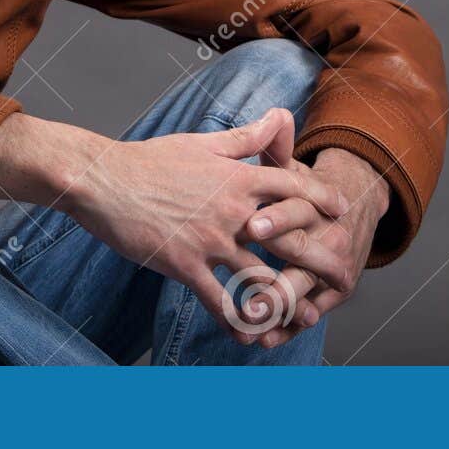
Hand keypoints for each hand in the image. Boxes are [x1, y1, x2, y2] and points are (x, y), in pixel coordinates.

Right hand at [59, 109, 350, 345]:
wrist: (104, 181)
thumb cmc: (151, 160)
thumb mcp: (202, 143)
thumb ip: (246, 137)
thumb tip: (280, 116)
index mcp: (237, 176)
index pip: (292, 186)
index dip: (322, 198)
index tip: (342, 210)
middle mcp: (231, 209)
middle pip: (288, 237)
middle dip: (319, 258)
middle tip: (343, 276)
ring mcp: (210, 240)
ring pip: (259, 276)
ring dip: (282, 299)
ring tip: (303, 315)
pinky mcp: (185, 265)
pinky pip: (219, 299)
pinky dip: (237, 319)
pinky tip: (249, 333)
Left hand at [239, 125, 390, 347]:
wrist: (358, 206)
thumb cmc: (307, 190)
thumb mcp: (292, 168)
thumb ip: (277, 146)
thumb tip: (279, 113)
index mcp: (313, 204)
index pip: (296, 209)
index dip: (276, 217)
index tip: (251, 224)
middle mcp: (327, 237)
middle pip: (302, 259)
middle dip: (276, 276)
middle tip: (250, 292)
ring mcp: (329, 268)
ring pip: (303, 292)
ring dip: (278, 309)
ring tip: (251, 324)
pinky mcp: (329, 291)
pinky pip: (305, 312)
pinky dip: (284, 328)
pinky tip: (261, 339)